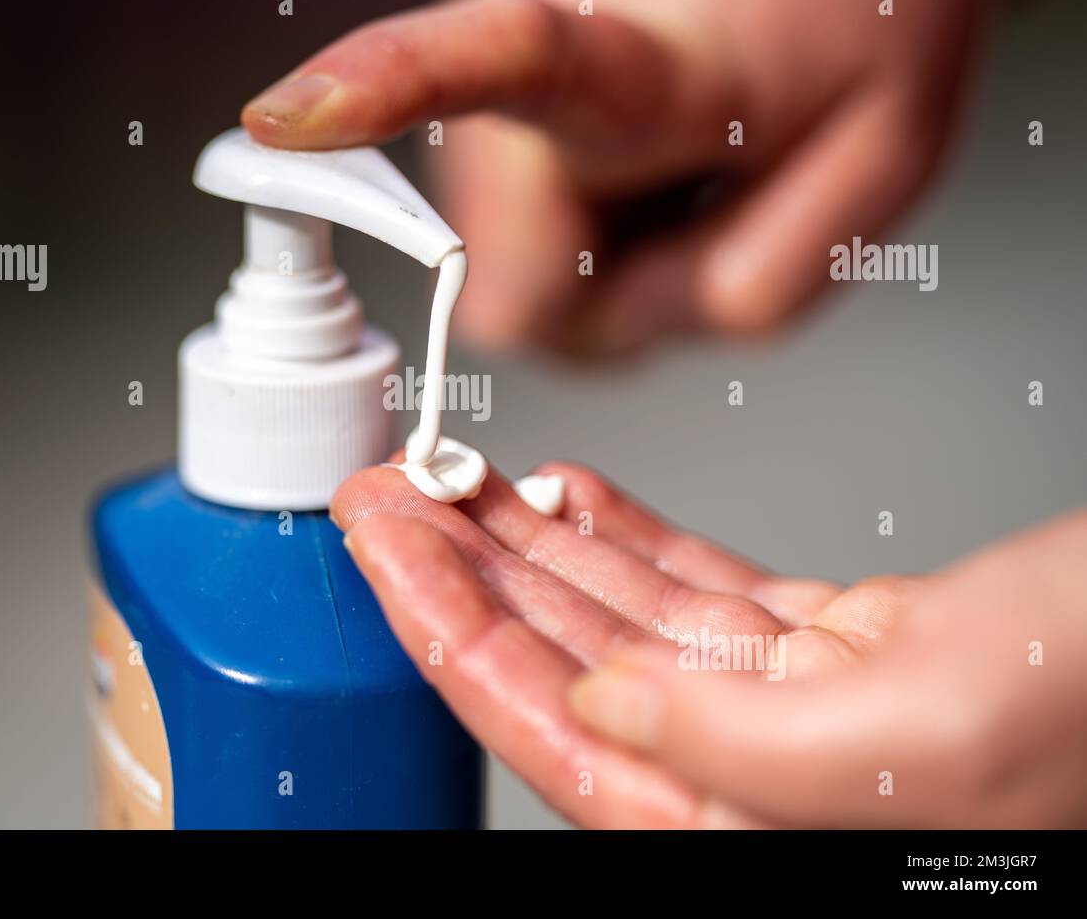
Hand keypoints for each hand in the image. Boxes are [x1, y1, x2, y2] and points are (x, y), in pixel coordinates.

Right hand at [243, 0, 991, 355]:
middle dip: (609, 296)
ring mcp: (499, 80)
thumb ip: (742, 291)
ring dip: (603, 262)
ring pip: (511, 274)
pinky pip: (515, 237)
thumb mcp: (869, 177)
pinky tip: (640, 171)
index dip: (382, 91)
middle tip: (698, 218)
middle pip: (509, 293)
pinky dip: (585, 235)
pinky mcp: (493, 100)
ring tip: (676, 174)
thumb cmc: (859, 31)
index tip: (283, 120)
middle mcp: (529, 48)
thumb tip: (595, 331)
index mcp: (635, 53)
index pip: (494, 63)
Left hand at [330, 458, 1086, 827]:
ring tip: (458, 481)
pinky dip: (629, 534)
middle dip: (467, 571)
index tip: (386, 544)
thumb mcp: (915, 734)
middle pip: (564, 663)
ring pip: (621, 615)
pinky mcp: (831, 644)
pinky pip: (696, 588)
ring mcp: (791, 704)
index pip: (550, 726)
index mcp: (752, 820)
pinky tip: (567, 498)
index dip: (450, 628)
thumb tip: (599, 707)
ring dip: (533, 540)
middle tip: (393, 494)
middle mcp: (757, 772)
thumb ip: (728, 745)